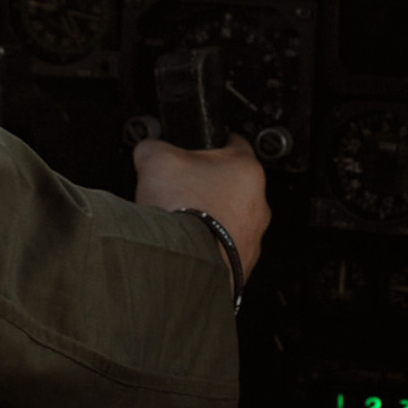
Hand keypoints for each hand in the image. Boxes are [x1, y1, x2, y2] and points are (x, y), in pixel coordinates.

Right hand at [133, 135, 269, 277]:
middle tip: (180, 190)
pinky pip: (226, 247)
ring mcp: (253, 236)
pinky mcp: (244, 264)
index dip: (210, 145)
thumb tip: (149, 149)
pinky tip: (186, 244)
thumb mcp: (155, 159)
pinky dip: (209, 245)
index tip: (198, 149)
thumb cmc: (178, 209)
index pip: (234, 143)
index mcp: (246, 169)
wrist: (182, 263)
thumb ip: (154, 147)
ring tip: (181, 221)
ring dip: (210, 218)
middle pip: (231, 185)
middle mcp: (258, 203)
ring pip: (231, 218)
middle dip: (206, 186)